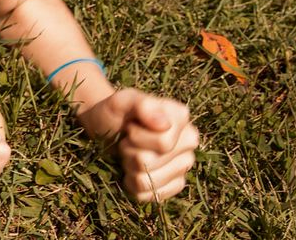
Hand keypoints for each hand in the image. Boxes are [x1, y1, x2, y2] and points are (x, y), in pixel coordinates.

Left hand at [78, 88, 199, 202]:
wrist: (106, 128)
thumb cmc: (115, 112)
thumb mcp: (122, 100)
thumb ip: (142, 104)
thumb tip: (164, 123)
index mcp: (181, 117)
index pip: (163, 143)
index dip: (137, 137)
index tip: (130, 127)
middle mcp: (189, 141)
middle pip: (152, 163)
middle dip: (130, 153)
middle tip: (127, 141)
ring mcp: (184, 164)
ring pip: (149, 182)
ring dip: (130, 169)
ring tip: (129, 154)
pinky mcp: (176, 184)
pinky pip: (152, 196)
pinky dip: (135, 185)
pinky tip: (133, 170)